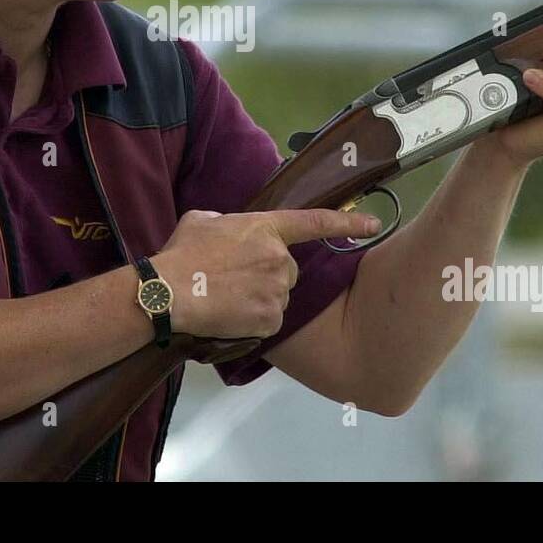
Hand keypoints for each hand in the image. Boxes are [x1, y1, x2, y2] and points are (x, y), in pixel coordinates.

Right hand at [152, 207, 380, 339]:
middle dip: (268, 276)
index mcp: (266, 228)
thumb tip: (230, 231)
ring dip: (260, 299)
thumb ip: (228, 223)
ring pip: (279, 297)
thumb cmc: (181, 254)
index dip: (348, 222)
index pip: (315, 222)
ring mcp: (278, 290)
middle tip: (234, 280)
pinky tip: (230, 315)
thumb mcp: (203, 221)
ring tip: (226, 298)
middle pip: (288, 270)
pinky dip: (254, 321)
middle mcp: (280, 258)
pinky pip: (270, 321)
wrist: (169, 292)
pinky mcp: (271, 319)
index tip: (374, 224)